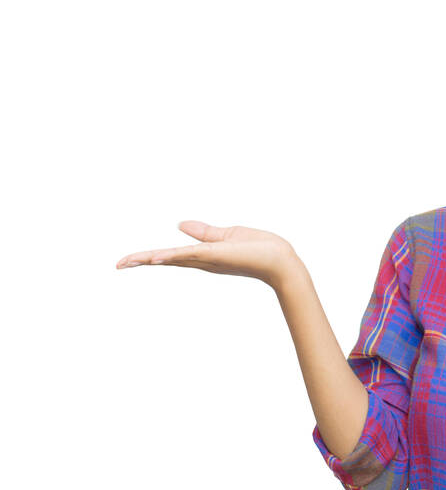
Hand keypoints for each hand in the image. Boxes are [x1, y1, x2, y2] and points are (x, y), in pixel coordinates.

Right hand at [115, 221, 300, 289]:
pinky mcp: (217, 256)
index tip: (128, 261)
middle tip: (118, 264)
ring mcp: (209, 259)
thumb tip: (179, 225)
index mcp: (204, 256)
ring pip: (173, 258)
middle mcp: (203, 261)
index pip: (172, 256)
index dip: (151, 257)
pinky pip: (191, 255)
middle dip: (142, 261)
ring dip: (149, 259)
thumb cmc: (262, 249)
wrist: (283, 262)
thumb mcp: (227, 236)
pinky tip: (156, 258)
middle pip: (166, 260)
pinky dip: (173, 256)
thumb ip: (204, 232)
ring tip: (126, 261)